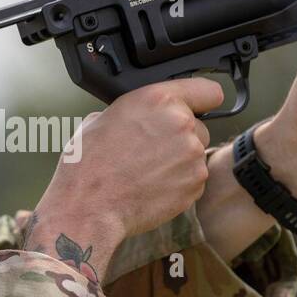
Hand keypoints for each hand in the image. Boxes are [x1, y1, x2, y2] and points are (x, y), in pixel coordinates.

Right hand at [26, 77, 222, 281]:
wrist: (89, 206)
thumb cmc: (88, 165)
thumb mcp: (101, 119)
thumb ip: (133, 112)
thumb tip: (140, 117)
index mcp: (158, 100)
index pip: (207, 90)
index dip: (202, 100)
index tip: (199, 107)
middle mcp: (181, 124)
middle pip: (198, 127)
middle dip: (180, 137)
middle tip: (152, 151)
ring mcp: (192, 156)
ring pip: (195, 154)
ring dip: (179, 162)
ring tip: (147, 173)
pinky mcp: (195, 184)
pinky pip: (193, 179)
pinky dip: (178, 183)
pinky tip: (152, 187)